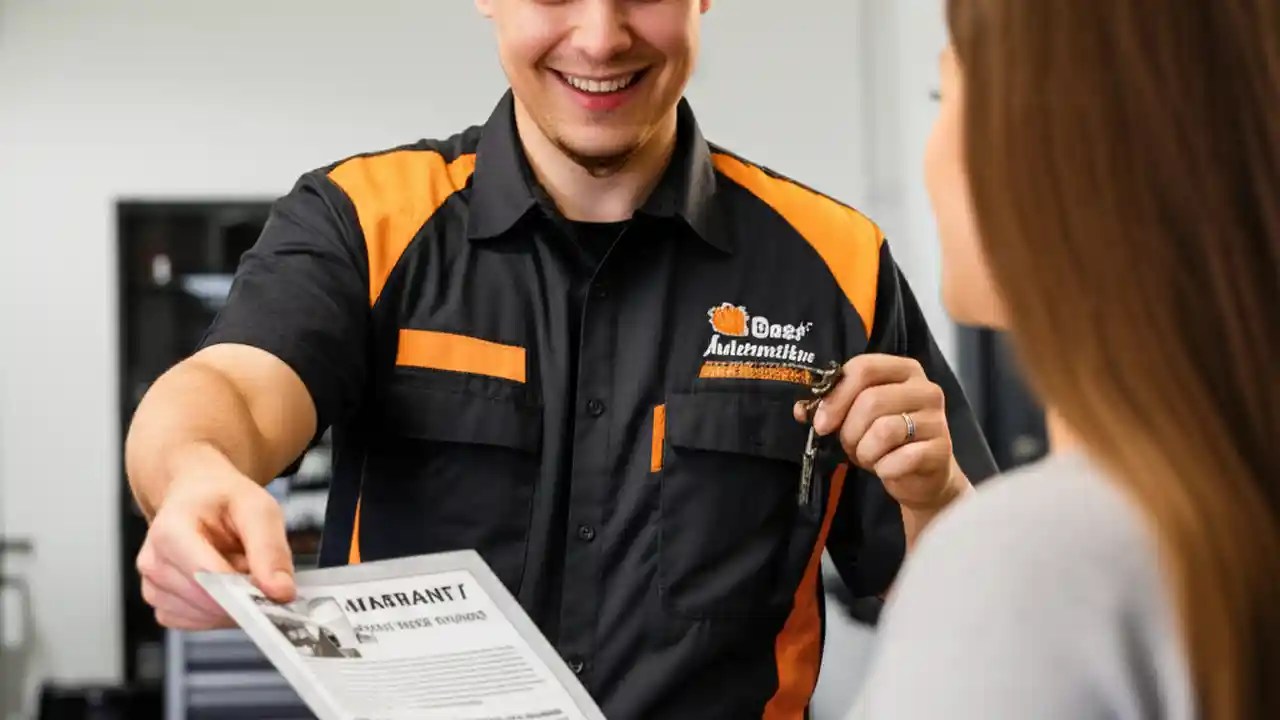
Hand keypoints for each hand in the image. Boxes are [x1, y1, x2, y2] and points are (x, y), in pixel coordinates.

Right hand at [136, 454, 294, 629]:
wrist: (197, 497)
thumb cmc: (224, 500)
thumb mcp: (258, 508)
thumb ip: (270, 548)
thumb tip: (281, 592)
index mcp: (170, 530)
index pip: (206, 575)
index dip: (244, 590)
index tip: (275, 595)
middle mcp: (153, 562)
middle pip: (207, 600)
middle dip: (243, 593)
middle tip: (257, 567)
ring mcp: (153, 588)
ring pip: (206, 616)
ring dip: (233, 603)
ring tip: (237, 568)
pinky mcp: (162, 605)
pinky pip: (198, 623)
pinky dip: (220, 612)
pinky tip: (225, 585)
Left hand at [794, 355, 970, 514]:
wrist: (922, 476)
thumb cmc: (886, 440)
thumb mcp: (857, 417)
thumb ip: (832, 407)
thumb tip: (802, 410)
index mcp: (903, 370)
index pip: (864, 368)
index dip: (837, 396)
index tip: (822, 422)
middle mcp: (925, 389)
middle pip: (871, 400)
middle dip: (849, 430)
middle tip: (849, 446)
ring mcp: (937, 419)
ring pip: (883, 431)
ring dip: (864, 451)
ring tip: (869, 456)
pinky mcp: (941, 450)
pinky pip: (898, 459)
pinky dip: (883, 468)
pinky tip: (887, 468)